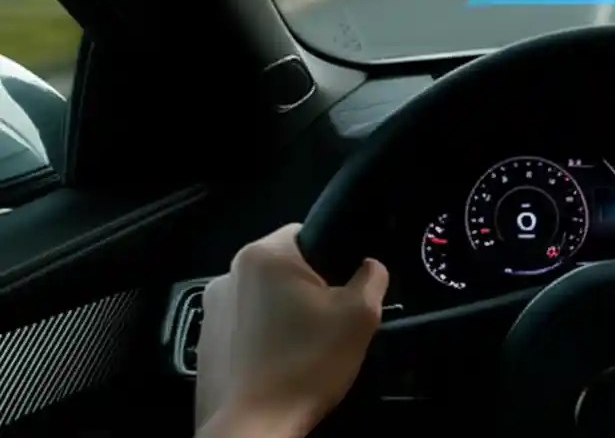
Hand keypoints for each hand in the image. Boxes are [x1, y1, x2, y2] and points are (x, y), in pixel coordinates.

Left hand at [194, 223, 388, 437]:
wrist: (253, 427)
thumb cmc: (306, 363)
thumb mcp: (360, 315)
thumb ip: (372, 277)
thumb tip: (369, 267)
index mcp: (264, 255)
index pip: (306, 233)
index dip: (331, 259)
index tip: (342, 291)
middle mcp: (228, 273)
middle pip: (284, 269)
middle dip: (307, 290)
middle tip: (328, 323)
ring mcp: (209, 309)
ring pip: (263, 299)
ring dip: (282, 314)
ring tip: (302, 349)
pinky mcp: (203, 341)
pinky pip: (244, 327)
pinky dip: (261, 339)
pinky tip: (277, 364)